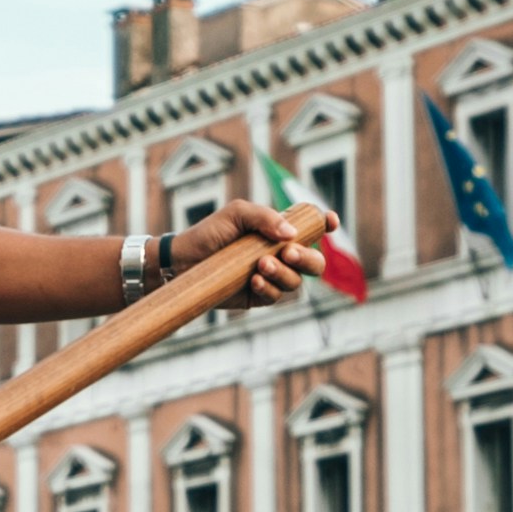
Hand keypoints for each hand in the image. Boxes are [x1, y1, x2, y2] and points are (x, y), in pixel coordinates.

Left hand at [167, 197, 313, 309]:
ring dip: (284, 274)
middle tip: (287, 252)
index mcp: (279, 231)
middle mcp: (281, 255)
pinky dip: (270, 288)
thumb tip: (292, 233)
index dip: (326, 224)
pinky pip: (277, 297)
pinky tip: (254, 281)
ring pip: (297, 282)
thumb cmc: (210, 234)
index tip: (329, 221)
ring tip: (260, 265)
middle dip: (308, 258)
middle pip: (315, 262)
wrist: (182, 261)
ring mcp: (272, 277)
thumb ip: (264, 217)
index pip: (313, 228)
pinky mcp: (260, 296)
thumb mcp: (236, 214)